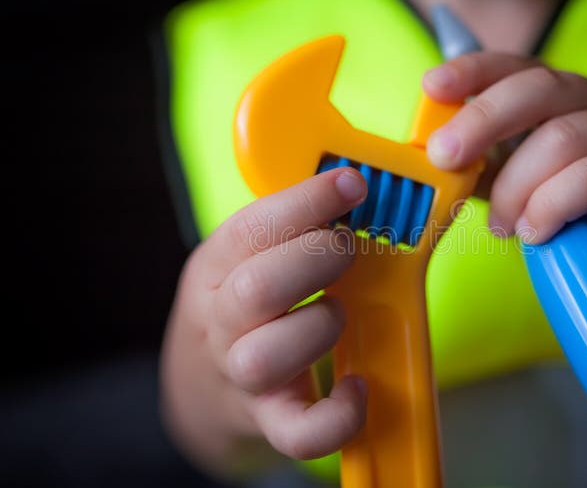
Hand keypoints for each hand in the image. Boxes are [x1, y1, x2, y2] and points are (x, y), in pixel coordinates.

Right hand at [161, 168, 368, 472]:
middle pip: (254, 290)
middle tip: (345, 247)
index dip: (306, 202)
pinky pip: (299, 431)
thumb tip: (357, 183)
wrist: (201, 390)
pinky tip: (358, 386)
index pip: (252, 227)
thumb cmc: (244, 309)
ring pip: (266, 357)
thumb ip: (291, 226)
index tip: (352, 184)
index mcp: (216, 268)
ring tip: (337, 312)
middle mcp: (221, 322)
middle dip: (315, 259)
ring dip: (319, 326)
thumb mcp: (248, 257)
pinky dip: (337, 413)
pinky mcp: (269, 419)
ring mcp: (241, 375)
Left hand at [422, 52, 586, 264]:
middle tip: (443, 157)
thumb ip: (485, 165)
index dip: (473, 70)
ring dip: (517, 188)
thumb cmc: (577, 215)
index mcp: (566, 94)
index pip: (517, 66)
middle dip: (481, 120)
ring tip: (503, 226)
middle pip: (537, 90)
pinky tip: (537, 231)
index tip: (432, 85)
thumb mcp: (521, 183)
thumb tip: (432, 158)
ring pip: (561, 139)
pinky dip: (552, 206)